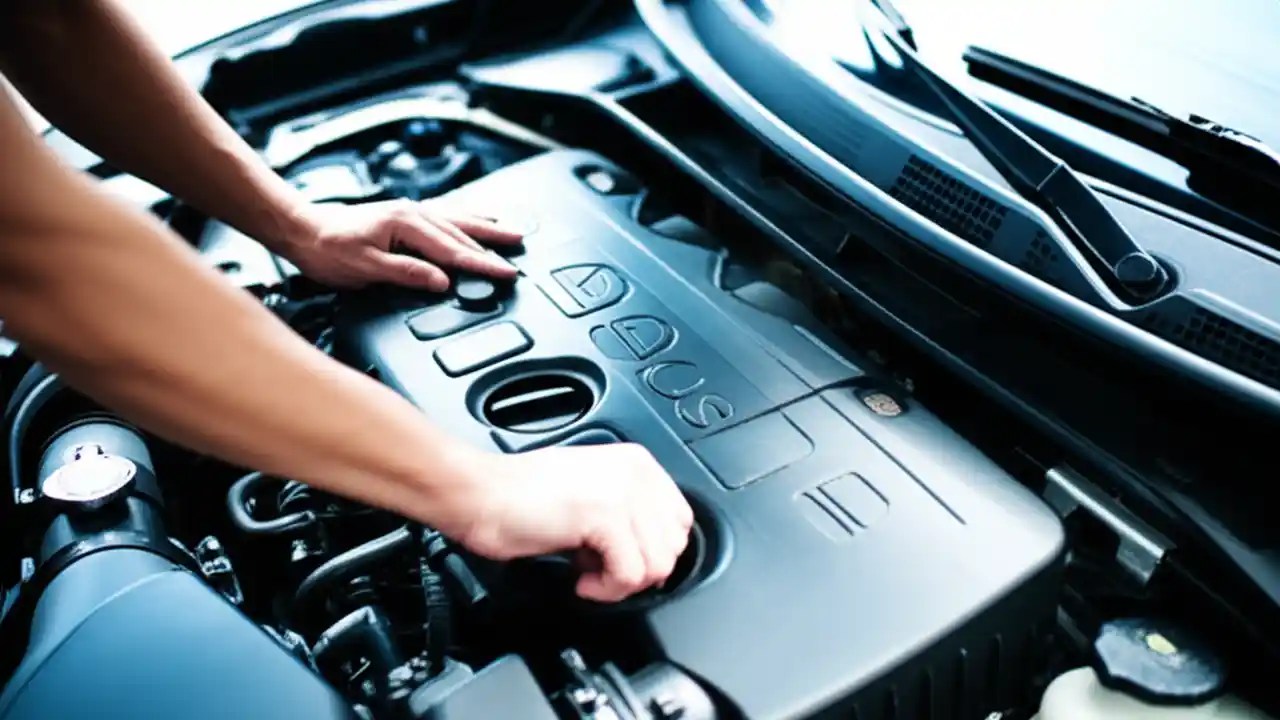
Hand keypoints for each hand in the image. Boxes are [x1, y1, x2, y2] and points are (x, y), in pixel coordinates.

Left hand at [278, 199, 523, 290]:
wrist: (302, 229)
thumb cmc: (326, 248)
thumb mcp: (364, 268)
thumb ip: (406, 273)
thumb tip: (440, 281)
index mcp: (405, 224)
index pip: (452, 251)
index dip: (481, 264)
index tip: (505, 274)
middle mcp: (412, 213)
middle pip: (461, 233)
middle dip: (492, 248)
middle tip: (518, 260)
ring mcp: (409, 212)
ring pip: (457, 221)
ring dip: (485, 230)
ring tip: (512, 234)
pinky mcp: (405, 216)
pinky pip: (445, 216)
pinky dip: (466, 220)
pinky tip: (476, 223)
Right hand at [459, 444, 694, 602]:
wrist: (479, 494)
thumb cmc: (518, 497)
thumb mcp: (588, 493)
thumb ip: (625, 514)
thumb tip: (648, 554)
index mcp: (635, 462)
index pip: (680, 520)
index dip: (653, 551)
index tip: (623, 560)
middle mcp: (635, 472)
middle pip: (674, 546)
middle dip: (639, 571)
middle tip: (602, 570)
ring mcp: (622, 492)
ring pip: (658, 564)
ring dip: (622, 584)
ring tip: (589, 574)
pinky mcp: (604, 516)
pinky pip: (631, 574)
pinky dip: (606, 589)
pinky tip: (580, 578)